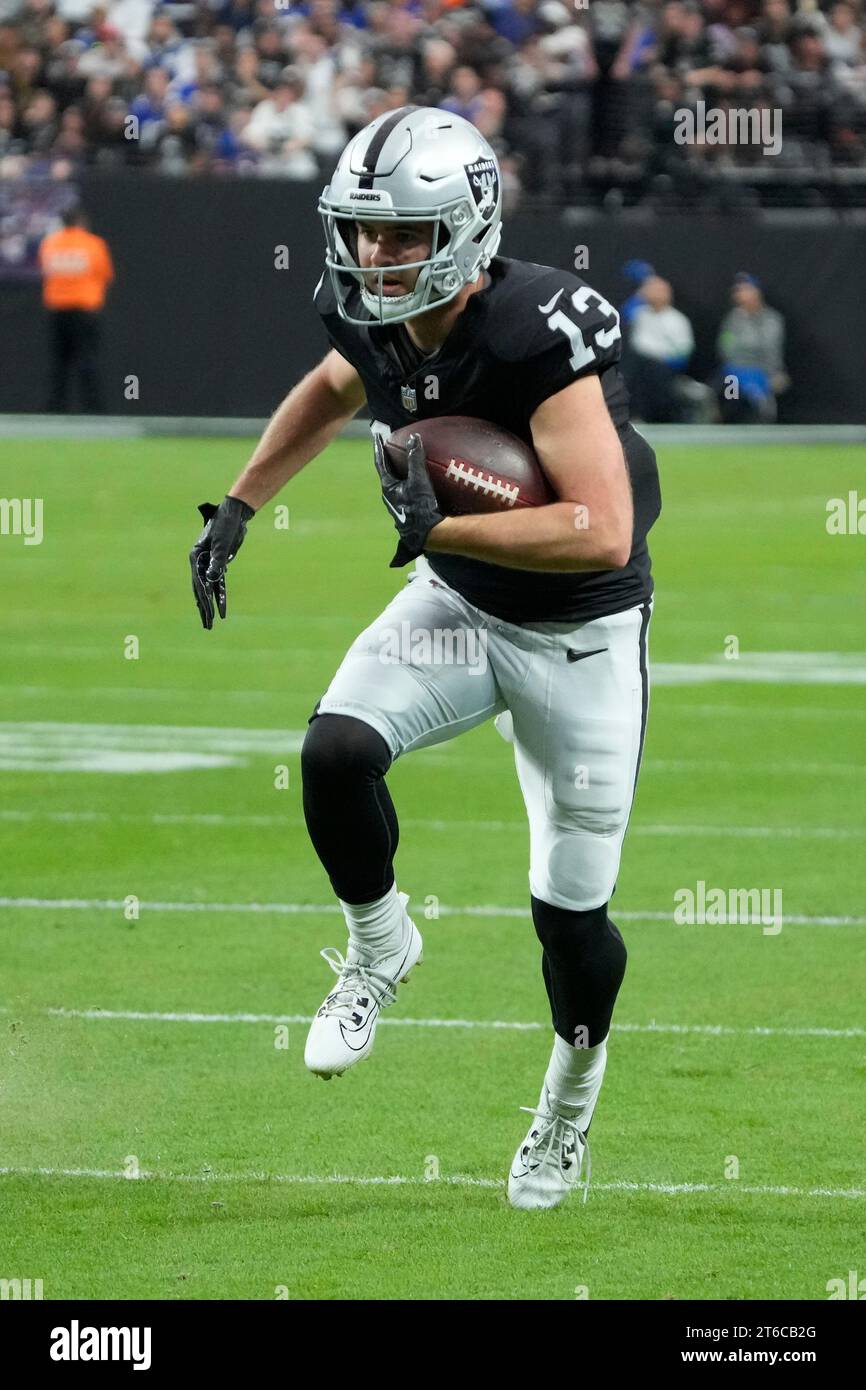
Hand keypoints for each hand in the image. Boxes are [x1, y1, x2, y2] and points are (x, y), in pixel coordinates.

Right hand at [190, 494, 254, 629]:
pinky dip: (220, 596)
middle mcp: (200, 562)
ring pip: (209, 589)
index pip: (199, 584)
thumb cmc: (225, 525)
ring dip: (211, 606)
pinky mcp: (219, 564)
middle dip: (204, 609)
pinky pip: (219, 584)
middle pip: (201, 590)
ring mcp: (209, 564)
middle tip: (207, 626)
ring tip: (211, 623)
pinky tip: (222, 609)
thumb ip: (217, 562)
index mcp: (195, 557)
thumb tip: (212, 580)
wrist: (235, 514)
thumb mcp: (221, 543)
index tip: (209, 614)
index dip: (204, 600)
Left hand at [373, 431, 443, 567]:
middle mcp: (389, 497)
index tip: (377, 436)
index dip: (379, 448)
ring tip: (401, 463)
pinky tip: (415, 483)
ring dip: (397, 472)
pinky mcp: (407, 511)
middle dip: (388, 459)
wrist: (428, 533)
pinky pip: (404, 491)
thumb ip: (415, 459)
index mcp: (388, 488)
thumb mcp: (419, 480)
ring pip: (395, 484)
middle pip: (386, 473)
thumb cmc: (421, 506)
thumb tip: (413, 438)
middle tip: (389, 446)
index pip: (380, 463)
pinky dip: (407, 482)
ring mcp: (397, 505)